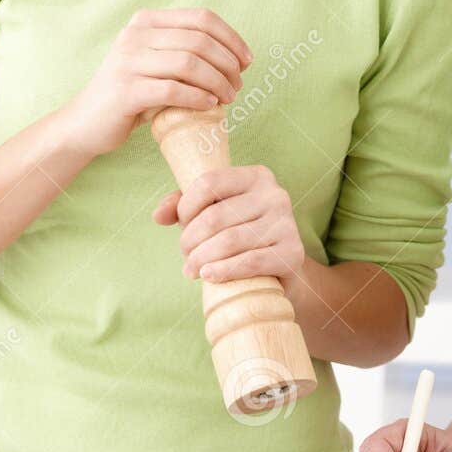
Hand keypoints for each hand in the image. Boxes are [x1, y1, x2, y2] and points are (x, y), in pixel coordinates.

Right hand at [61, 9, 251, 158]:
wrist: (86, 122)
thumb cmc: (131, 94)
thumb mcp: (156, 63)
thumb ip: (185, 51)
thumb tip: (235, 58)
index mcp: (146, 21)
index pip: (201, 17)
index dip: (231, 38)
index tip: (247, 61)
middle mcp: (135, 35)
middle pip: (199, 40)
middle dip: (228, 64)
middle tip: (238, 86)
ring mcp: (128, 62)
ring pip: (189, 63)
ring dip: (218, 82)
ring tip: (228, 98)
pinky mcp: (126, 91)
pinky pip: (173, 89)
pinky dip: (199, 97)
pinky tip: (210, 106)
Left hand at [154, 164, 304, 286]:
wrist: (281, 269)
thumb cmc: (242, 235)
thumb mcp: (213, 213)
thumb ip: (183, 207)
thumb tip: (158, 216)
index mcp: (256, 176)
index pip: (209, 182)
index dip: (186, 207)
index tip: (182, 226)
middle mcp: (275, 194)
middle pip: (215, 216)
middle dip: (191, 241)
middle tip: (186, 257)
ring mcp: (287, 223)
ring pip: (229, 241)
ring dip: (202, 259)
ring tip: (192, 270)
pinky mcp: (292, 252)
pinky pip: (250, 262)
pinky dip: (224, 271)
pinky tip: (209, 276)